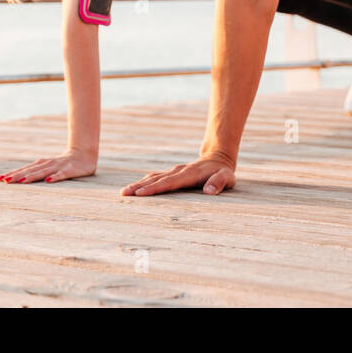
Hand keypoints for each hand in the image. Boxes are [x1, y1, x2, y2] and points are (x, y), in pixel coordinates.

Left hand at [0, 150, 96, 183]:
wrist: (84, 154)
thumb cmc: (63, 163)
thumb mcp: (47, 166)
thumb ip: (35, 171)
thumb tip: (18, 177)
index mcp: (41, 163)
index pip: (24, 169)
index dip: (12, 174)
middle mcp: (47, 164)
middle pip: (30, 171)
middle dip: (17, 176)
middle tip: (4, 181)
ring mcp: (58, 166)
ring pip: (42, 172)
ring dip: (31, 177)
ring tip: (20, 182)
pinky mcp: (70, 170)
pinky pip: (61, 175)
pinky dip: (55, 177)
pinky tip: (48, 181)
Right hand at [121, 158, 235, 196]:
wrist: (218, 158)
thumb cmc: (223, 172)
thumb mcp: (227, 177)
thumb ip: (219, 182)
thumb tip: (209, 191)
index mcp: (189, 174)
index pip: (169, 182)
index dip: (155, 188)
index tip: (140, 194)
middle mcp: (179, 172)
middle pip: (156, 179)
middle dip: (140, 186)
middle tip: (124, 193)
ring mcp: (174, 172)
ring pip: (153, 177)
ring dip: (139, 184)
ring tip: (124, 192)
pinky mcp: (172, 174)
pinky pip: (156, 178)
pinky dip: (144, 182)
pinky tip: (135, 188)